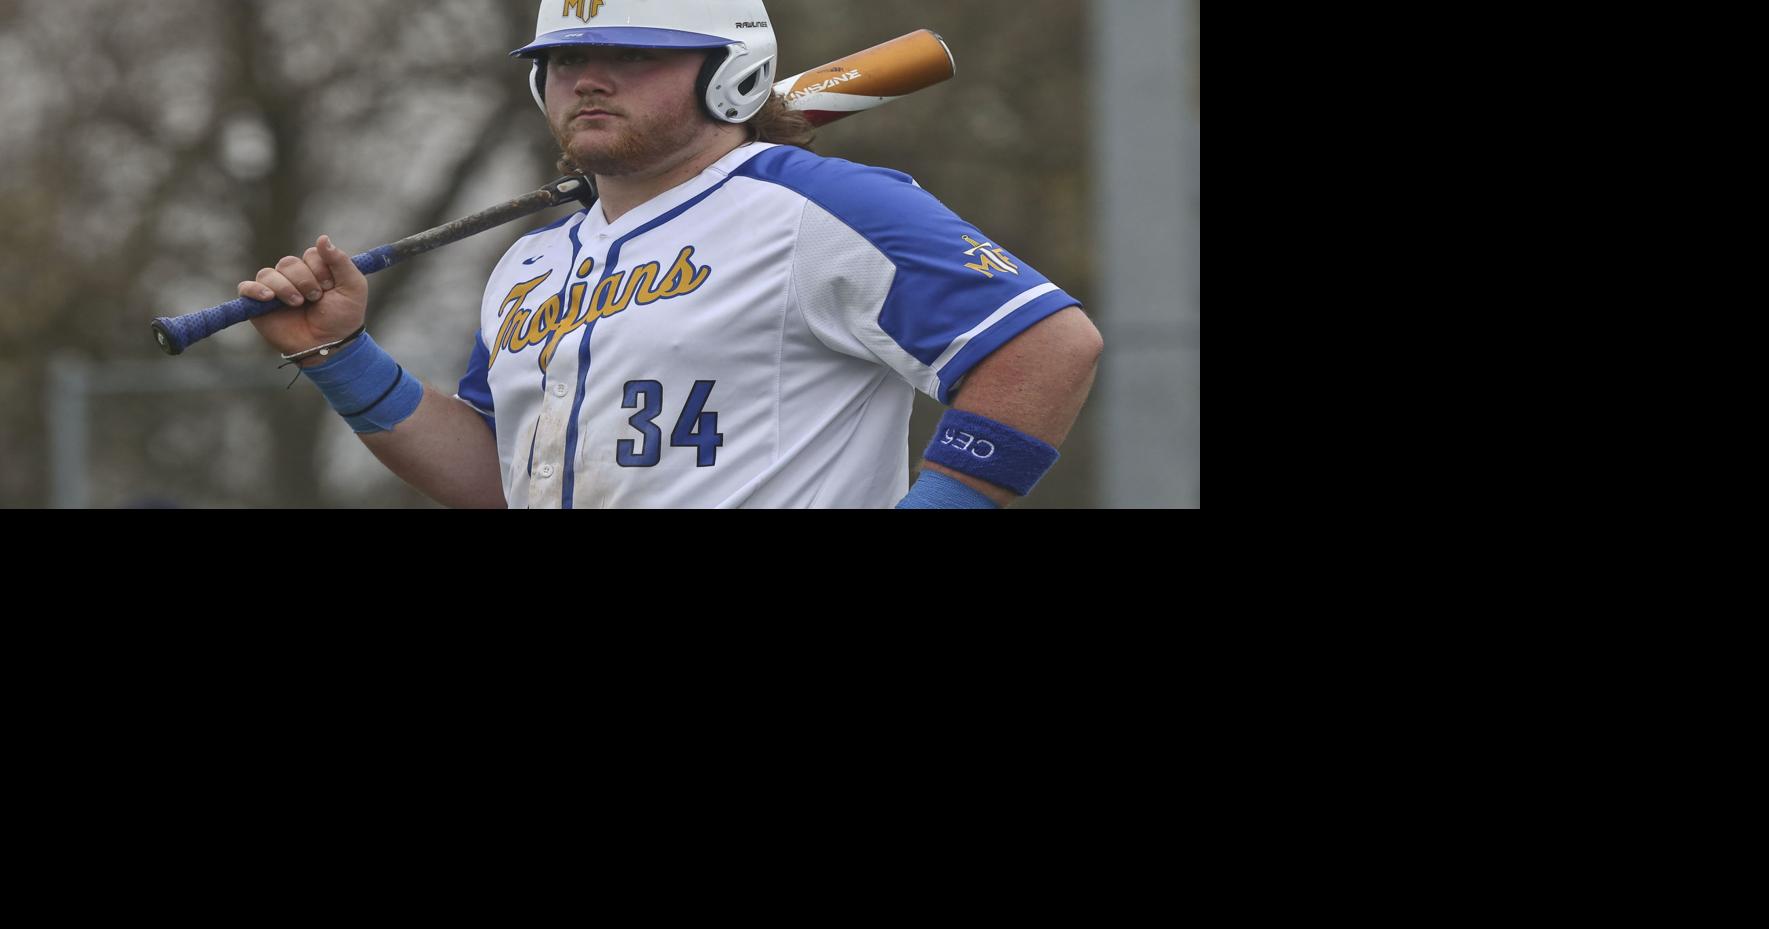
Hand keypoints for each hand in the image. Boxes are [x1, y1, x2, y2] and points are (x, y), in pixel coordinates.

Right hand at [242, 235, 368, 363]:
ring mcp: (275, 290)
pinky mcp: (258, 305)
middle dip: (305, 280)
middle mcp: (293, 277)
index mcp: (315, 270)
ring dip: (286, 288)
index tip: (330, 286)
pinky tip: (269, 298)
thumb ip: (340, 261)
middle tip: (316, 298)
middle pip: (289, 262)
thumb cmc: (343, 318)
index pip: (311, 254)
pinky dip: (255, 290)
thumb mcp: (353, 287)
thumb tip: (322, 238)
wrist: (330, 345)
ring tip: (298, 304)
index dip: (320, 268)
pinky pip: (246, 288)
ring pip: (269, 273)